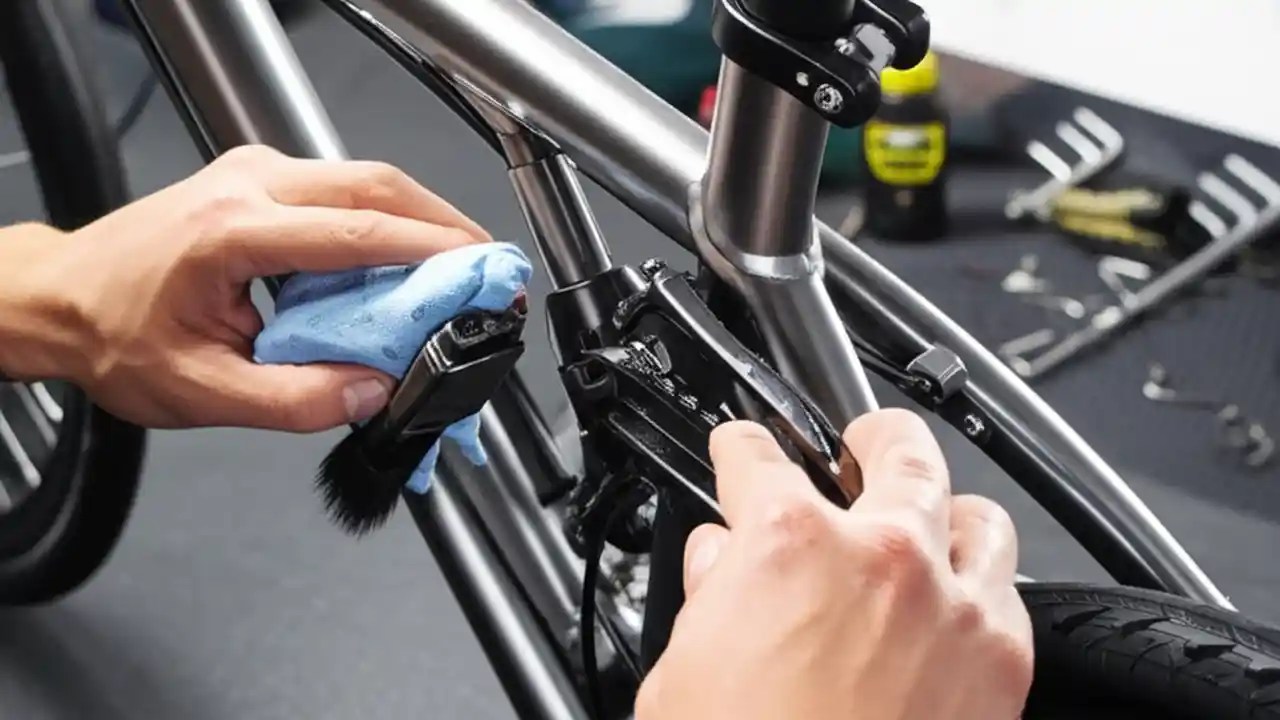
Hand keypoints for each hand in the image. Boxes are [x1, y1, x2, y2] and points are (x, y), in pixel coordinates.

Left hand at [0, 145, 488, 429]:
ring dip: (419, 222)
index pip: (353, 233)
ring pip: (366, 181)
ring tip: (458, 273)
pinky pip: (344, 192)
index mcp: (230, 232)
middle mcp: (247, 186)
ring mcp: (256, 175)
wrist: (61, 299)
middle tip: (488, 271)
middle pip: (375, 185)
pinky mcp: (262, 182)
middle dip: (444, 226)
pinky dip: (387, 225)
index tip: (480, 273)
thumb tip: (374, 391)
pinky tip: (405, 264)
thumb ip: (296, 400)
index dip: (428, 253)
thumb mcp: (202, 391)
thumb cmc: (113, 336)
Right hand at [637, 410, 1032, 719]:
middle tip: (853, 444)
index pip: (757, 456)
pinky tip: (949, 607)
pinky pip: (1008, 591)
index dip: (740, 449)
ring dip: (942, 510)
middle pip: (895, 445)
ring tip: (919, 523)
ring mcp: (951, 605)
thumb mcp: (683, 672)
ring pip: (974, 513)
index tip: (742, 452)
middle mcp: (881, 556)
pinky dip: (979, 588)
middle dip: (867, 435)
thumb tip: (721, 560)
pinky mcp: (1000, 661)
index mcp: (787, 544)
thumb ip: (709, 593)